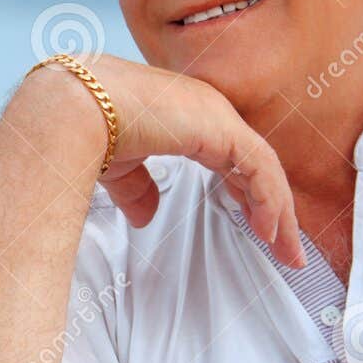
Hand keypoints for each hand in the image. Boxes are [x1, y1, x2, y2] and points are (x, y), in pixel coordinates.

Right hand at [22, 55, 302, 264]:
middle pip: (255, 166)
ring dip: (280, 213)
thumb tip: (146, 217)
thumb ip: (139, 190)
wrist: (74, 110)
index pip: (233, 159)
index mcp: (187, 116)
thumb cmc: (87, 129)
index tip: (259, 229)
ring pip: (265, 169)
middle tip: (286, 248)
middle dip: (273, 209)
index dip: (248, 195)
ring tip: (288, 252)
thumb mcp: (120, 168)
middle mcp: (208, 110)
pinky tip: (269, 231)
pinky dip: (269, 201)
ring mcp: (217, 115)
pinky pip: (260, 168)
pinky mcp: (221, 127)